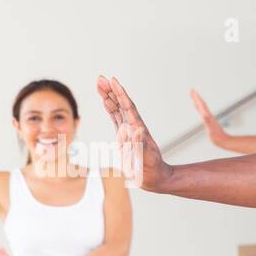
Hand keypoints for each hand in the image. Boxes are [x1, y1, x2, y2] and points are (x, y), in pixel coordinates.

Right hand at [97, 75, 170, 191]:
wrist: (155, 178)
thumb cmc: (151, 170)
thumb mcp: (147, 159)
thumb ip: (140, 145)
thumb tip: (136, 130)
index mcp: (138, 129)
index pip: (128, 108)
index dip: (120, 94)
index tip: (113, 81)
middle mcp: (133, 127)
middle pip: (121, 104)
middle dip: (111, 90)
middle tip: (101, 77)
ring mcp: (128, 130)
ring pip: (117, 108)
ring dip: (108, 96)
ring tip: (100, 83)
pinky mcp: (124, 136)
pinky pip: (115, 118)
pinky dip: (109, 108)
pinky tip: (105, 100)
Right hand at [189, 88, 227, 143]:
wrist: (224, 141)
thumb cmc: (217, 137)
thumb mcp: (211, 130)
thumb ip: (208, 121)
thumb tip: (205, 114)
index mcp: (208, 116)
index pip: (201, 104)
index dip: (196, 97)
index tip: (192, 90)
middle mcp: (208, 116)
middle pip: (201, 104)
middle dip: (196, 97)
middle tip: (191, 90)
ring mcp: (209, 119)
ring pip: (202, 108)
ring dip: (198, 102)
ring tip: (194, 97)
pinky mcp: (209, 122)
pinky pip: (203, 113)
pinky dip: (200, 109)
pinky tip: (200, 109)